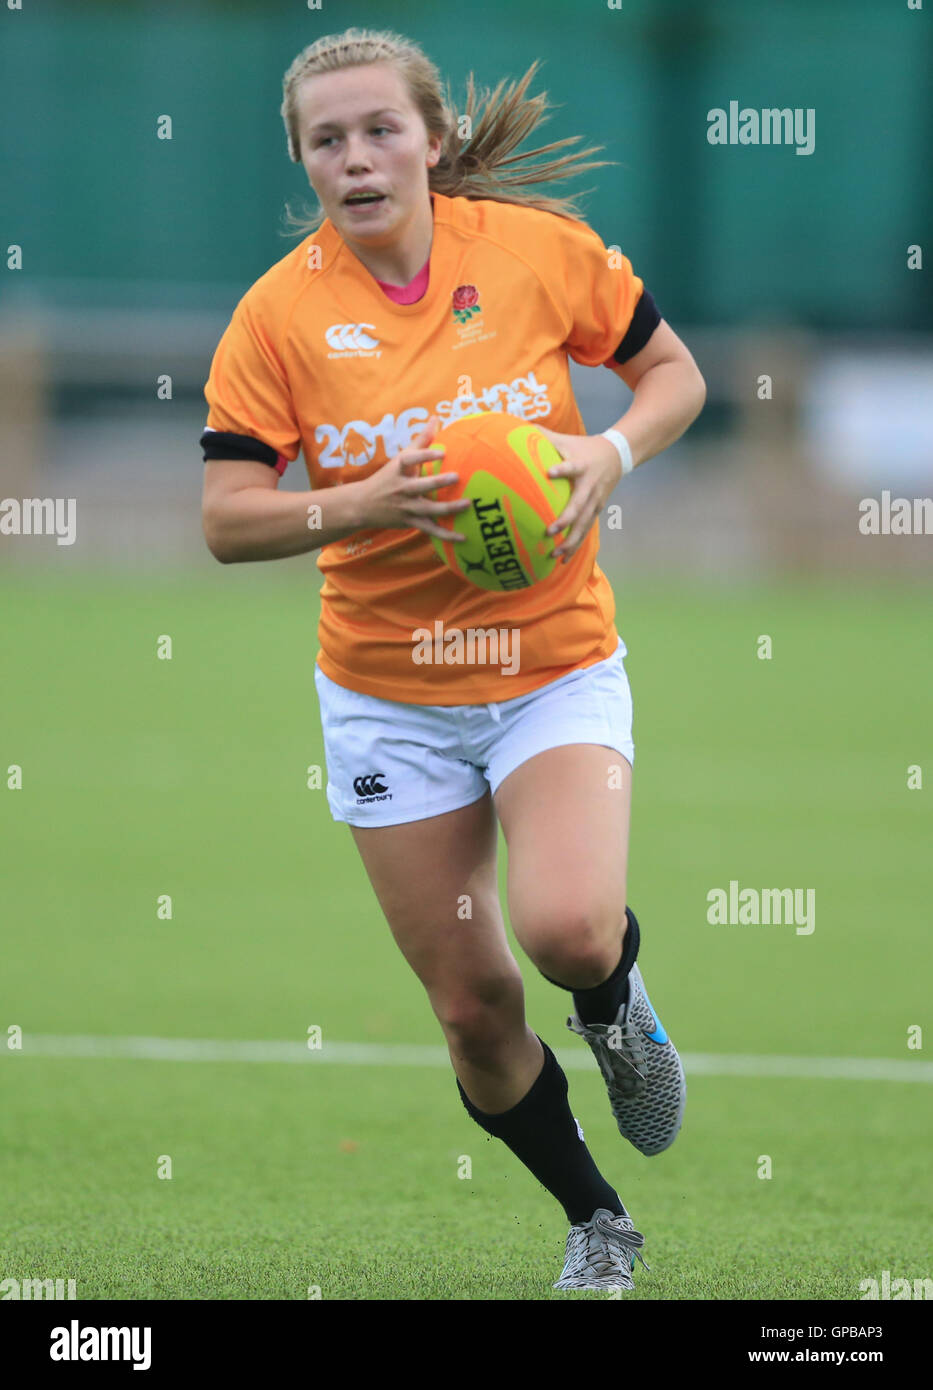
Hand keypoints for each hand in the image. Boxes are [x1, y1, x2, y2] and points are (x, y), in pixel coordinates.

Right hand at [354, 414, 471, 540]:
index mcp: (399, 470)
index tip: (442, 452)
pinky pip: (431, 530)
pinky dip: (447, 535)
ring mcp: (406, 507)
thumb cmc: (388, 478)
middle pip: (421, 486)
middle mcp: (401, 489)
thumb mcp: (400, 459)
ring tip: (467, 504)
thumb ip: (420, 440)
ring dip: (448, 508)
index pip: (410, 460)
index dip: (425, 455)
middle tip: (456, 476)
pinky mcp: (411, 522)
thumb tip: (436, 418)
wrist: (363, 505)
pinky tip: (464, 538)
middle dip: (438, 483)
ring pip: (429, 509)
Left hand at [534, 426, 621, 560]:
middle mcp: (590, 486)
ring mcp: (595, 501)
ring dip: (571, 541)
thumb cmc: (583, 447)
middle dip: (565, 520)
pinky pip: (585, 530)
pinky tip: (563, 560)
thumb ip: (541, 434)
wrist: (618, 455)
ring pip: (584, 524)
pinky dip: (575, 545)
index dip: (563, 469)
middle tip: (549, 531)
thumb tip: (515, 426)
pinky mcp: (596, 511)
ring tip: (555, 555)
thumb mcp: (566, 439)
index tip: (551, 472)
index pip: (572, 467)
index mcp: (581, 466)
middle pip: (579, 506)